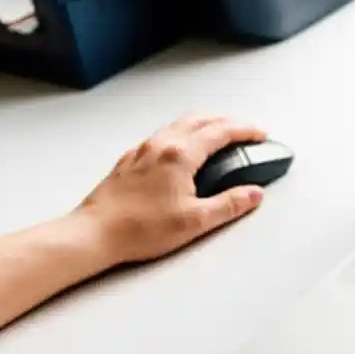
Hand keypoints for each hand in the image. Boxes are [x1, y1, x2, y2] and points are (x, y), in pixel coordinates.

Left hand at [74, 115, 267, 264]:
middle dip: (227, 120)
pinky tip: (181, 149)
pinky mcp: (129, 160)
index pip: (221, 132)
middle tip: (244, 131)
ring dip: (204, 123)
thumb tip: (253, 194)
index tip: (260, 134)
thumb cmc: (138, 229)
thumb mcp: (195, 221)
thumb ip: (229, 204)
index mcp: (180, 155)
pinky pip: (161, 135)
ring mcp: (142, 150)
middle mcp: (161, 145)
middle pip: (200, 119)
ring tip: (217, 134)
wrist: (94, 234)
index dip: (245, 131)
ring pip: (179, 124)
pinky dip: (181, 133)